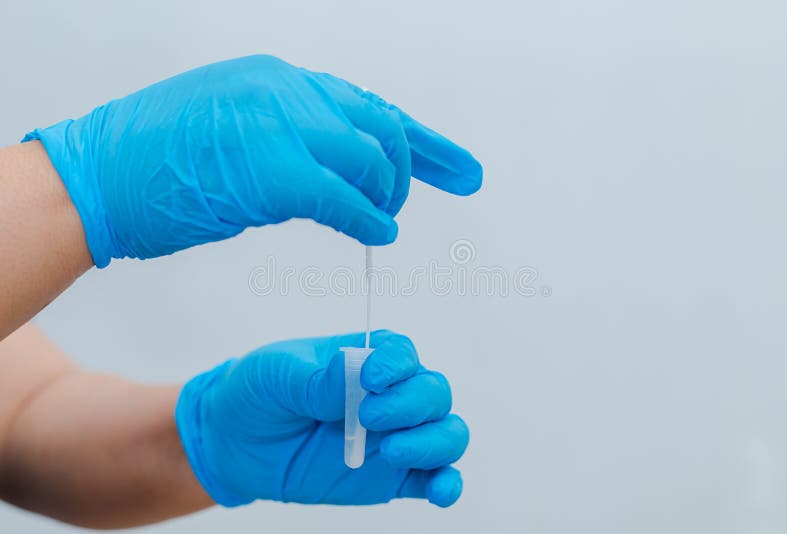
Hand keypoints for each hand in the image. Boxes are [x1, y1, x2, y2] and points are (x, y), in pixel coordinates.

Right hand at [24, 55, 482, 266]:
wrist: (92, 179)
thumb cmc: (152, 163)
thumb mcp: (229, 129)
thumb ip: (283, 135)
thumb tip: (333, 167)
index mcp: (275, 80)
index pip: (366, 105)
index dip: (418, 139)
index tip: (457, 166)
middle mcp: (284, 90)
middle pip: (381, 127)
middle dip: (418, 164)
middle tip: (424, 197)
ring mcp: (279, 125)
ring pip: (369, 160)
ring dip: (385, 197)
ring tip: (381, 221)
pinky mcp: (273, 170)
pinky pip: (344, 198)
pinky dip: (368, 220)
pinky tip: (377, 235)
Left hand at [175, 330, 468, 506]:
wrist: (233, 445)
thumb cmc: (257, 394)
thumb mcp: (276, 375)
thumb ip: (318, 378)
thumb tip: (356, 372)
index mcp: (366, 360)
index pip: (402, 354)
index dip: (396, 366)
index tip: (371, 380)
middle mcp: (391, 396)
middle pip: (433, 393)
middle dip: (411, 405)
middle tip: (369, 417)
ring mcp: (395, 438)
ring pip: (445, 435)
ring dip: (432, 443)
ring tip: (391, 452)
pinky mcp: (391, 478)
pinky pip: (433, 480)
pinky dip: (447, 485)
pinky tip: (439, 491)